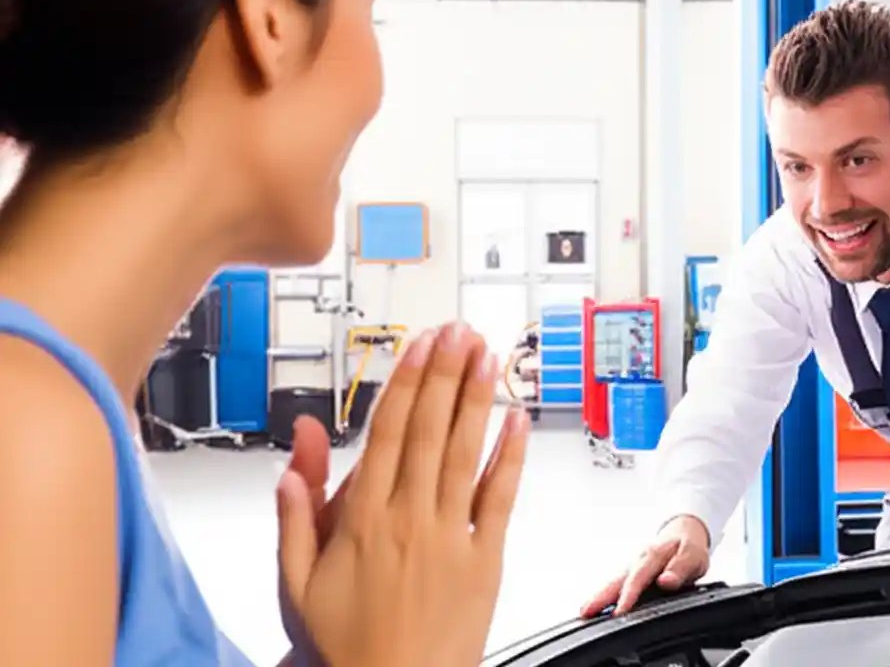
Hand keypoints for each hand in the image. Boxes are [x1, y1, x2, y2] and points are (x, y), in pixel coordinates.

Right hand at [275, 323, 528, 666]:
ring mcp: (451, 536)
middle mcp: (409, 518)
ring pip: (466, 452)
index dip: (406, 382)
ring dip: (478, 399)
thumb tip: (296, 453)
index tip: (418, 345)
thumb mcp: (296, 582)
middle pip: (430, 429)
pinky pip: (501, 498)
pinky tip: (516, 420)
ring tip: (487, 355)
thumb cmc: (346, 644)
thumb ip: (296, 513)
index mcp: (363, 518)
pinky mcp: (486, 559)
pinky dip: (510, 456)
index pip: (387, 432)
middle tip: (459, 331)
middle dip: (445, 373)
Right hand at [580, 514, 710, 617]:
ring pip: (612, 581)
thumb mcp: (693, 556)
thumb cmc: (688, 545)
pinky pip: (614, 583)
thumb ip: (680, 569)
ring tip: (584, 612)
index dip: (628, 595)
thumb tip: (666, 581)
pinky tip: (595, 606)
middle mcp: (638, 560)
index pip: (638, 578)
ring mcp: (632, 565)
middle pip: (617, 579)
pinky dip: (603, 594)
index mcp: (653, 555)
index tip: (619, 612)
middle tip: (586, 612)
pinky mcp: (630, 571)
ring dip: (598, 596)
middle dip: (601, 596)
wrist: (683, 530)